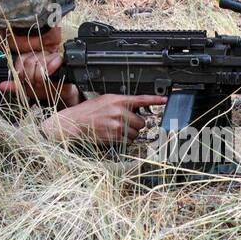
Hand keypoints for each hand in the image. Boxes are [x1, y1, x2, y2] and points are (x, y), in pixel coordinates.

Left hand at [0, 50, 79, 106]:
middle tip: (34, 84)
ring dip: (40, 75)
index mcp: (29, 59)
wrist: (60, 94)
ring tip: (42, 83)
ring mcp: (49, 55)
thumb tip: (2, 85)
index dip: (21, 71)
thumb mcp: (27, 89)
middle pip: (29, 61)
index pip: (20, 59)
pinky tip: (50, 75)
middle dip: (31, 76)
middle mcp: (38, 55)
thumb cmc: (45, 89)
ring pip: (40, 61)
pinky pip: (54, 59)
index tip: (23, 80)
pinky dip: (51, 68)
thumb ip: (15, 86)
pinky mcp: (61, 58)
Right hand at [39, 95, 168, 144]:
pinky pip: (127, 141)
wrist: (74, 123)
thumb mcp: (104, 100)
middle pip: (141, 122)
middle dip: (136, 124)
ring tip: (118, 129)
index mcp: (117, 100)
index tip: (166, 99)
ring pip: (135, 133)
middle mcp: (119, 112)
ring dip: (130, 133)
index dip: (156, 99)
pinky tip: (114, 135)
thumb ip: (120, 102)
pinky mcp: (114, 136)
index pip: (141, 99)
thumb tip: (135, 106)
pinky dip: (124, 140)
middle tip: (125, 123)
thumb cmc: (88, 111)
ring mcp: (117, 125)